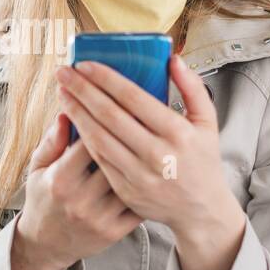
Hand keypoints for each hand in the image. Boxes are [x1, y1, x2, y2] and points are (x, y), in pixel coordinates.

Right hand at [11, 113, 141, 269]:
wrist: (45, 244)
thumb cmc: (43, 198)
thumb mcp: (38, 167)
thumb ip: (52, 140)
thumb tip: (67, 112)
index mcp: (61, 180)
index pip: (89, 142)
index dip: (105, 122)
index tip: (117, 105)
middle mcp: (81, 200)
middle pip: (115, 160)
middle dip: (129, 136)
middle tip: (143, 118)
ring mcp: (100, 218)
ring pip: (131, 181)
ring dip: (143, 159)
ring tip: (154, 140)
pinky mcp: (115, 231)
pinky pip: (138, 204)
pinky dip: (147, 185)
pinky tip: (154, 169)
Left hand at [55, 55, 245, 254]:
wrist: (200, 209)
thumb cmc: (202, 160)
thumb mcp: (207, 122)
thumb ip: (193, 88)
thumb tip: (173, 60)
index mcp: (177, 133)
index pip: (133, 98)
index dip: (105, 79)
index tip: (85, 64)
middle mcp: (157, 154)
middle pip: (109, 115)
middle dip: (82, 90)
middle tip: (64, 72)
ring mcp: (139, 175)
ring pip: (98, 138)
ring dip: (76, 113)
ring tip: (62, 93)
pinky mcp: (126, 189)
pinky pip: (99, 158)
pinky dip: (82, 138)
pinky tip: (72, 121)